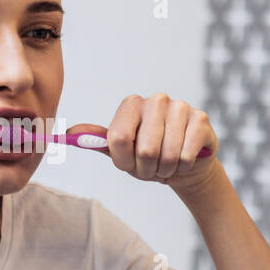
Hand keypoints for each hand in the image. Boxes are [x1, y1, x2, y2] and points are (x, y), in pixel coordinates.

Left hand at [99, 94, 219, 192]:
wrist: (183, 165)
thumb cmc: (149, 157)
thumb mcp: (121, 152)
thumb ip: (97, 141)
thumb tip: (69, 133)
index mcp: (131, 104)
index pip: (119, 139)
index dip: (125, 161)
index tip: (129, 164)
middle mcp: (156, 100)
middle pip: (145, 149)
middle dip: (147, 169)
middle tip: (152, 167)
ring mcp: (180, 107)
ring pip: (168, 154)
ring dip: (166, 169)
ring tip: (168, 164)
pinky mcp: (200, 119)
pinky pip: (187, 154)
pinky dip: (184, 166)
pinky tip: (185, 159)